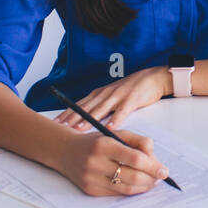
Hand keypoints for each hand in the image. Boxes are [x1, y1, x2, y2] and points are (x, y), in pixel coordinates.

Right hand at [50, 127, 169, 196]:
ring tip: (151, 182)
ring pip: (126, 189)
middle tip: (159, 177)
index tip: (164, 170)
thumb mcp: (116, 134)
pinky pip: (116, 194)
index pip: (135, 158)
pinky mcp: (90, 190)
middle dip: (150, 179)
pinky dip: (130, 190)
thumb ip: (138, 142)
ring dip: (143, 187)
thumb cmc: (96, 141)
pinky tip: (137, 185)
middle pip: (133, 176)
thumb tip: (155, 160)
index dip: (153, 166)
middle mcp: (96, 162)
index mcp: (104, 144)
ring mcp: (92, 179)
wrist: (66, 151)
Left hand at [51, 66, 171, 131]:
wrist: (153, 78)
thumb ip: (100, 106)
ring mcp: (118, 96)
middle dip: (72, 118)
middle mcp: (106, 94)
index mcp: (100, 94)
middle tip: (60, 128)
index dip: (67, 114)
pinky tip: (109, 128)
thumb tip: (84, 121)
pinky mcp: (132, 99)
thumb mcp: (112, 97)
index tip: (55, 123)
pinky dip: (116, 120)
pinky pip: (123, 111)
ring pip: (101, 109)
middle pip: (86, 108)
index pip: (79, 105)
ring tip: (79, 130)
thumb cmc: (132, 90)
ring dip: (89, 120)